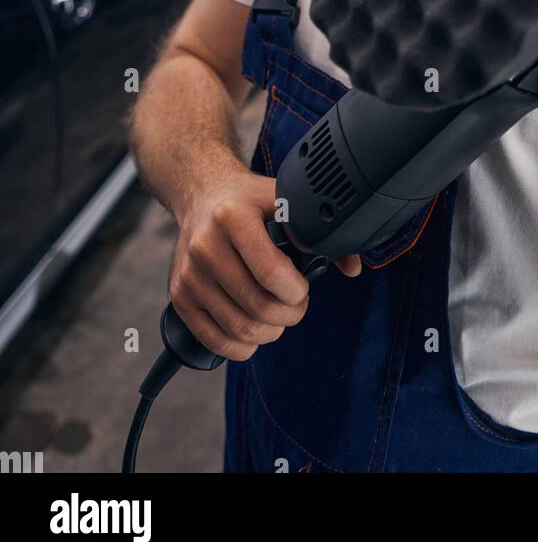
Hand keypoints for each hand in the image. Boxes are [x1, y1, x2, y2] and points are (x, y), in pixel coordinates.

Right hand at [168, 170, 360, 360]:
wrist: (203, 195)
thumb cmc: (251, 202)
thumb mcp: (285, 201)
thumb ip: (321, 232)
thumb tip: (353, 267)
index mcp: (233, 216)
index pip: (272, 273)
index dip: (297, 291)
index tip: (303, 287)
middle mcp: (205, 245)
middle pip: (257, 306)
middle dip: (289, 315)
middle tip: (296, 306)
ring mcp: (189, 273)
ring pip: (238, 327)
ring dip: (269, 332)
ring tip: (278, 317)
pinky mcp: (179, 295)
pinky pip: (212, 338)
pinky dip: (240, 346)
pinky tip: (254, 331)